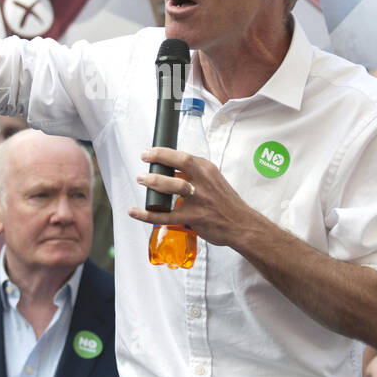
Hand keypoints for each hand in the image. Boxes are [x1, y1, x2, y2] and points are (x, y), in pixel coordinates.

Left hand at [128, 147, 254, 247]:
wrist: (241, 224)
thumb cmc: (226, 203)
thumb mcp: (213, 181)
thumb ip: (194, 175)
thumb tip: (171, 170)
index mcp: (207, 170)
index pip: (183, 156)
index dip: (163, 152)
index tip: (149, 152)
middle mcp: (204, 182)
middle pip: (179, 165)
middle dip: (158, 161)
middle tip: (144, 161)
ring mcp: (199, 200)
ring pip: (173, 187)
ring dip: (154, 182)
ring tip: (141, 180)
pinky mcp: (193, 218)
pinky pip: (166, 216)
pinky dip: (147, 214)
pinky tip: (134, 211)